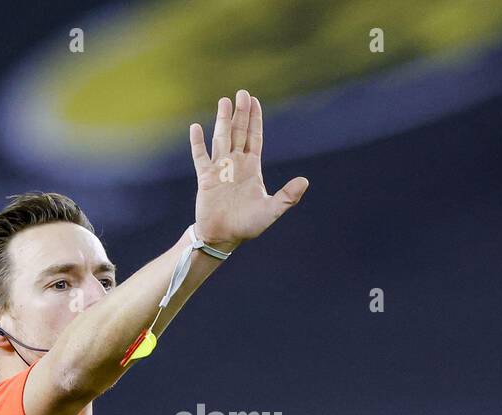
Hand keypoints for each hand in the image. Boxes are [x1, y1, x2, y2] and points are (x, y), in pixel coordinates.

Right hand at [188, 89, 308, 247]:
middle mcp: (236, 164)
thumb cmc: (248, 225)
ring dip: (222, 120)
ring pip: (221, 138)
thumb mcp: (272, 210)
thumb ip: (288, 196)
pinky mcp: (205, 177)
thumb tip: (305, 181)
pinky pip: (200, 156)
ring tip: (223, 101)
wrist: (224, 236)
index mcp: (252, 168)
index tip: (255, 101)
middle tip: (242, 92)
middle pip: (238, 132)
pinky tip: (196, 127)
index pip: (254, 137)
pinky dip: (197, 142)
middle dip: (241, 113)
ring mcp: (220, 169)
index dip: (255, 119)